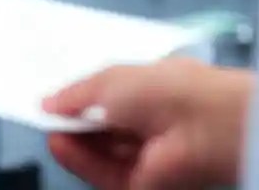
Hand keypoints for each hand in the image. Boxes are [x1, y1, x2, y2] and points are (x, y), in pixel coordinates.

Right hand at [41, 57, 254, 189]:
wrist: (210, 127)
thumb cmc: (170, 90)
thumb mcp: (111, 79)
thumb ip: (76, 93)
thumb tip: (49, 103)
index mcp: (152, 93)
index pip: (110, 99)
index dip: (82, 98)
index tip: (57, 98)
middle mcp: (151, 125)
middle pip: (101, 128)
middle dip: (73, 121)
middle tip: (48, 113)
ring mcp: (147, 157)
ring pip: (98, 153)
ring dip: (72, 141)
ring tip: (51, 129)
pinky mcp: (142, 185)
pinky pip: (103, 174)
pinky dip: (79, 161)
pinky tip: (60, 143)